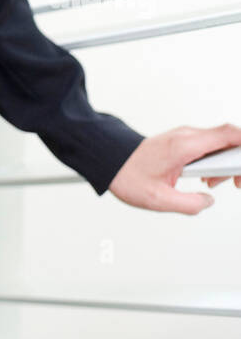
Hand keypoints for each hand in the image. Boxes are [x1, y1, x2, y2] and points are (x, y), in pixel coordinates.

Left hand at [107, 123, 240, 212]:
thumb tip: (208, 201)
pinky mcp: (182, 140)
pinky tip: (205, 177)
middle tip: (230, 184)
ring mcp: (185, 135)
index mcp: (185, 146)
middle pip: (228, 139)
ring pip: (219, 143)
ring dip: (224, 164)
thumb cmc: (128, 175)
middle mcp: (187, 135)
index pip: (228, 134)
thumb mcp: (159, 199)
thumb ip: (189, 204)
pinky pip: (208, 145)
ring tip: (211, 183)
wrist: (109, 159)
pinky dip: (214, 161)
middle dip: (235, 163)